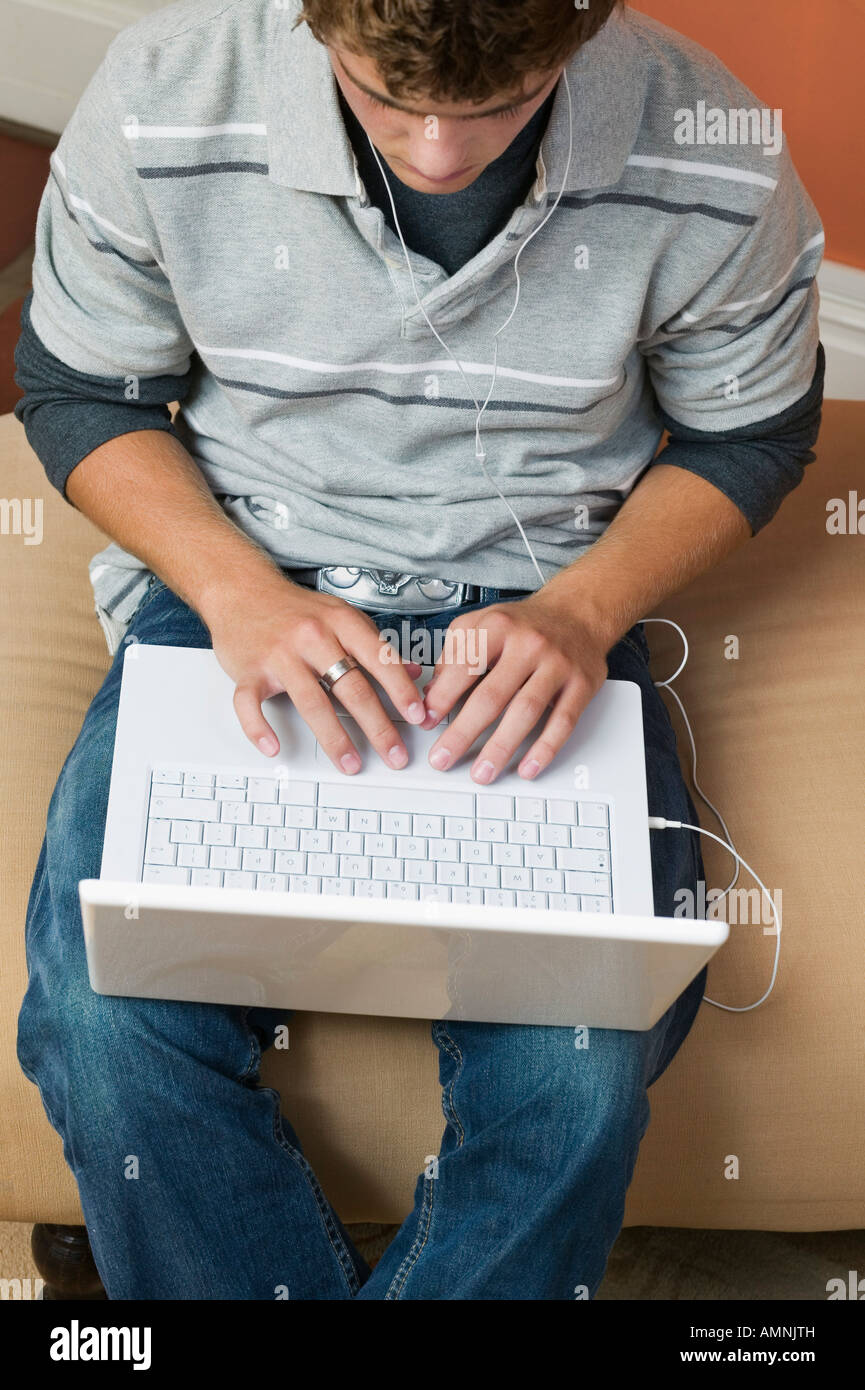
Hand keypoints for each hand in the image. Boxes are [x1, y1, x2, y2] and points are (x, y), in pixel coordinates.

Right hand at [202, 568, 425, 772]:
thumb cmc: (294, 608)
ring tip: (351, 763)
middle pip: (350, 687)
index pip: (378, 660)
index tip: (418, 717)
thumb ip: (376, 645)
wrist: (241, 589)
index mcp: (339, 622)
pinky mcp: (248, 670)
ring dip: (334, 739)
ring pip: (311, 702)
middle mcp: (311, 637)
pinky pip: (249, 704)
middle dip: (377, 726)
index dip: (401, 691)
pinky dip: (259, 728)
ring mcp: (278, 655)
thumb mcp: (342, 616)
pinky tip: (274, 747)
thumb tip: (412, 672)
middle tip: (394, 754)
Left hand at [421, 594, 608, 783]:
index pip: (463, 667)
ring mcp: (557, 664)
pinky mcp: (581, 683)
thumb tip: (431, 695)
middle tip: (444, 758)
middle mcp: (528, 644)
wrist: (577, 611)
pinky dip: (545, 748)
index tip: (427, 721)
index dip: (441, 698)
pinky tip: (528, 767)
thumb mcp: (481, 623)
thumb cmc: (524, 625)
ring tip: (482, 772)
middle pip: (491, 696)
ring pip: (526, 712)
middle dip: (463, 732)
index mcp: (498, 627)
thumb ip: (454, 656)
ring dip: (501, 748)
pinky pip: (562, 721)